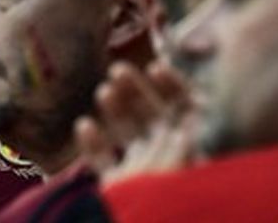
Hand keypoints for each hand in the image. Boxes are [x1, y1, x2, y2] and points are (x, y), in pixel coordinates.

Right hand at [76, 60, 200, 178]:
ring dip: (116, 110)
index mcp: (194, 153)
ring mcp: (145, 176)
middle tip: (118, 69)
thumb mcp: (174, 176)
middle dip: (137, 91)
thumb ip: (177, 151)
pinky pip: (106, 162)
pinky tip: (83, 125)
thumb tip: (184, 125)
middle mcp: (170, 160)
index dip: (173, 87)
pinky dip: (93, 144)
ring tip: (103, 91)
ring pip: (130, 134)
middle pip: (155, 117)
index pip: (188, 112)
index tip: (155, 68)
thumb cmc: (166, 214)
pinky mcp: (119, 190)